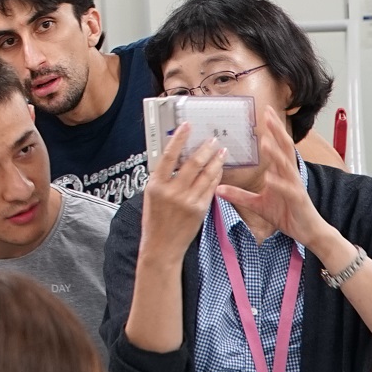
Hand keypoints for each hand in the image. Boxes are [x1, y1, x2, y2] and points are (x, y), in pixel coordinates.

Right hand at [138, 122, 224, 262]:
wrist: (161, 245)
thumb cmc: (154, 219)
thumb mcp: (151, 195)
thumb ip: (162, 177)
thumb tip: (176, 157)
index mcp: (156, 185)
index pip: (169, 155)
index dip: (179, 139)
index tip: (187, 126)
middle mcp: (172, 191)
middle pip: (192, 163)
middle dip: (205, 149)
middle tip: (213, 139)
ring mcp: (187, 201)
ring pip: (205, 174)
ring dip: (215, 160)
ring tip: (220, 151)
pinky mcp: (199, 209)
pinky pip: (210, 188)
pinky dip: (215, 176)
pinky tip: (219, 169)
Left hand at [217, 107, 331, 246]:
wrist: (308, 232)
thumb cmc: (286, 214)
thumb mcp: (258, 204)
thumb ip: (239, 195)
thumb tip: (217, 188)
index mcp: (281, 172)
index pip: (276, 146)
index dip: (271, 129)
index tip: (263, 113)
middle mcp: (289, 175)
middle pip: (284, 148)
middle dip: (276, 130)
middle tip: (268, 113)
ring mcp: (294, 186)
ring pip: (285, 166)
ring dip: (275, 154)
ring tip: (265, 141)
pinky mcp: (297, 200)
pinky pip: (288, 190)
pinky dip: (279, 183)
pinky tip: (270, 177)